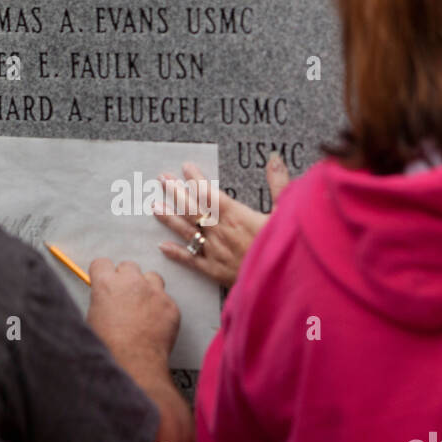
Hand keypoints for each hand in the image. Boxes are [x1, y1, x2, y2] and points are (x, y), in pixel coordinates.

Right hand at [86, 259, 179, 372]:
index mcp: (106, 284)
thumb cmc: (111, 348)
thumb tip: (102, 301)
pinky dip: (161, 307)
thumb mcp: (91, 321)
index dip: (103, 273)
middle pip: (128, 266)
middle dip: (126, 279)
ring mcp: (154, 292)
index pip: (102, 263)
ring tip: (142, 307)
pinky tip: (154, 323)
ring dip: (146, 288)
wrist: (134, 365)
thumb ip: (98, 302)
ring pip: (151, 277)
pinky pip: (166, 298)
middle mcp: (131, 283)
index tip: (105, 280)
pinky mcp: (171, 305)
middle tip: (124, 297)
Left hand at [153, 154, 289, 286]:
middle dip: (177, 192)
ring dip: (170, 218)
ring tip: (155, 206)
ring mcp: (214, 251)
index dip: (196, 179)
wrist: (279, 282)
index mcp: (236, 216)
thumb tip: (275, 159)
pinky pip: (191, 260)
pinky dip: (176, 253)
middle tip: (162, 179)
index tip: (185, 167)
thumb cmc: (284, 247)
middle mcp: (220, 231)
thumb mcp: (287, 212)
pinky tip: (162, 246)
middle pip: (193, 209)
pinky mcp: (213, 271)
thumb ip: (279, 184)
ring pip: (187, 231)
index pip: (210, 193)